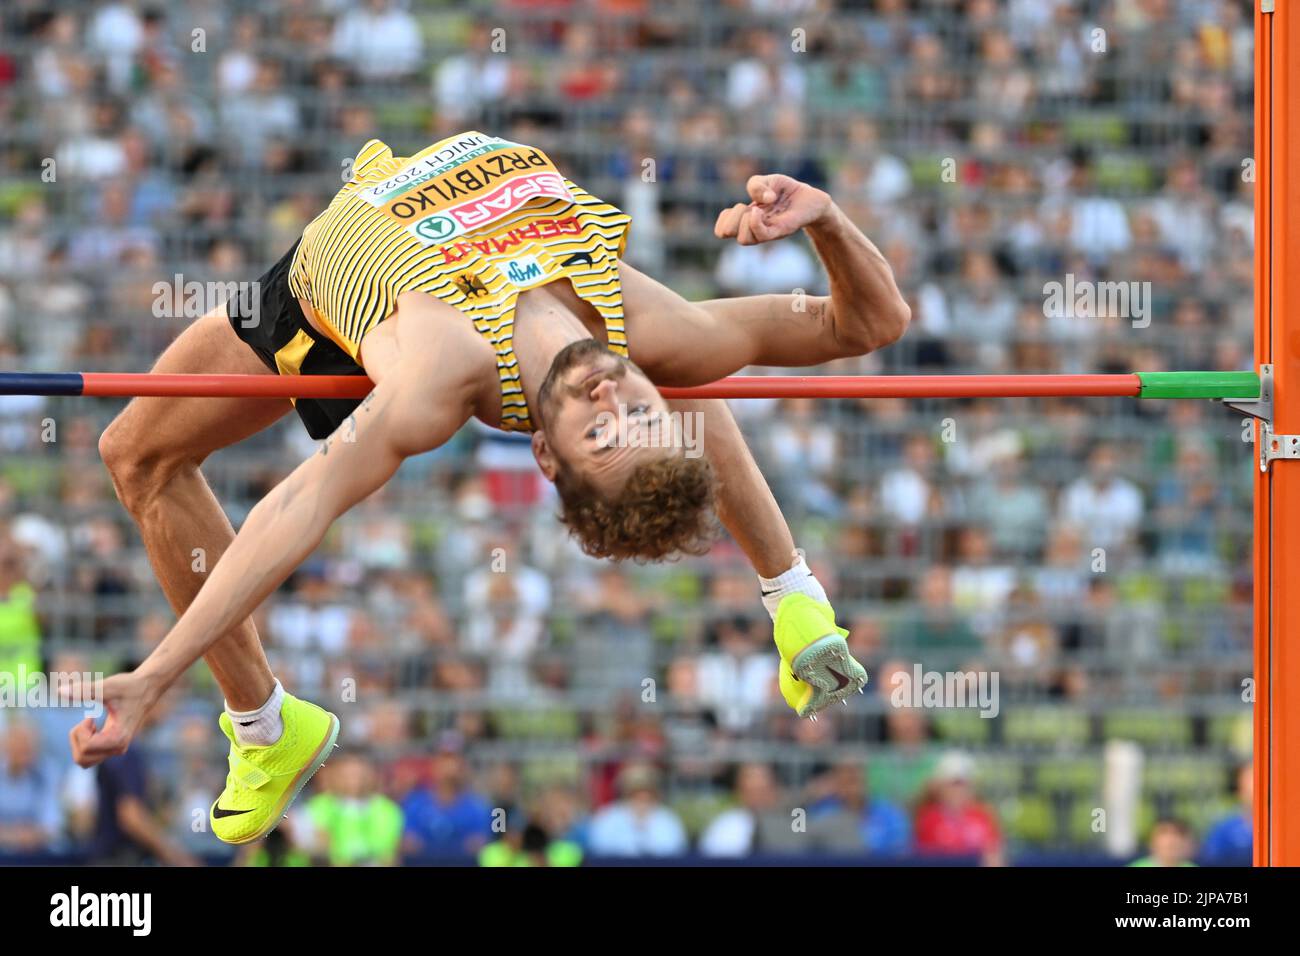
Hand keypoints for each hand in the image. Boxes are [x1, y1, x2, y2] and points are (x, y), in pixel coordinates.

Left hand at [68, 672, 156, 767]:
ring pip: (84, 760)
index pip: (86, 747)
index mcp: (118, 738)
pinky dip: (84, 743)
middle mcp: (118, 748)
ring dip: (80, 742)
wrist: (147, 688)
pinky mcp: (113, 746)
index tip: (90, 715)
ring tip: (90, 724)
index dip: (80, 730)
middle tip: (87, 720)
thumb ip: (84, 690)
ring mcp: (116, 749)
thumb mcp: (106, 687)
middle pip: (82, 758)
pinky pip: (89, 755)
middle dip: (77, 738)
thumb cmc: (129, 686)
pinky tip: (94, 726)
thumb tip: (59, 692)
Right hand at [713, 174, 832, 245]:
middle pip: (725, 235)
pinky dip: (756, 221)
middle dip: (730, 219)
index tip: (738, 207)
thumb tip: (764, 199)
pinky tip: (762, 209)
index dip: (723, 220)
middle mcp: (753, 228)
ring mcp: (765, 231)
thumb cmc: (787, 191)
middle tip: (746, 207)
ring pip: (743, 239)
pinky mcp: (779, 231)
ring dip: (744, 221)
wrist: (810, 198)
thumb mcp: (769, 179)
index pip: (722, 231)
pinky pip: (761, 235)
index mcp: (746, 219)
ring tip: (758, 209)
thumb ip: (756, 184)